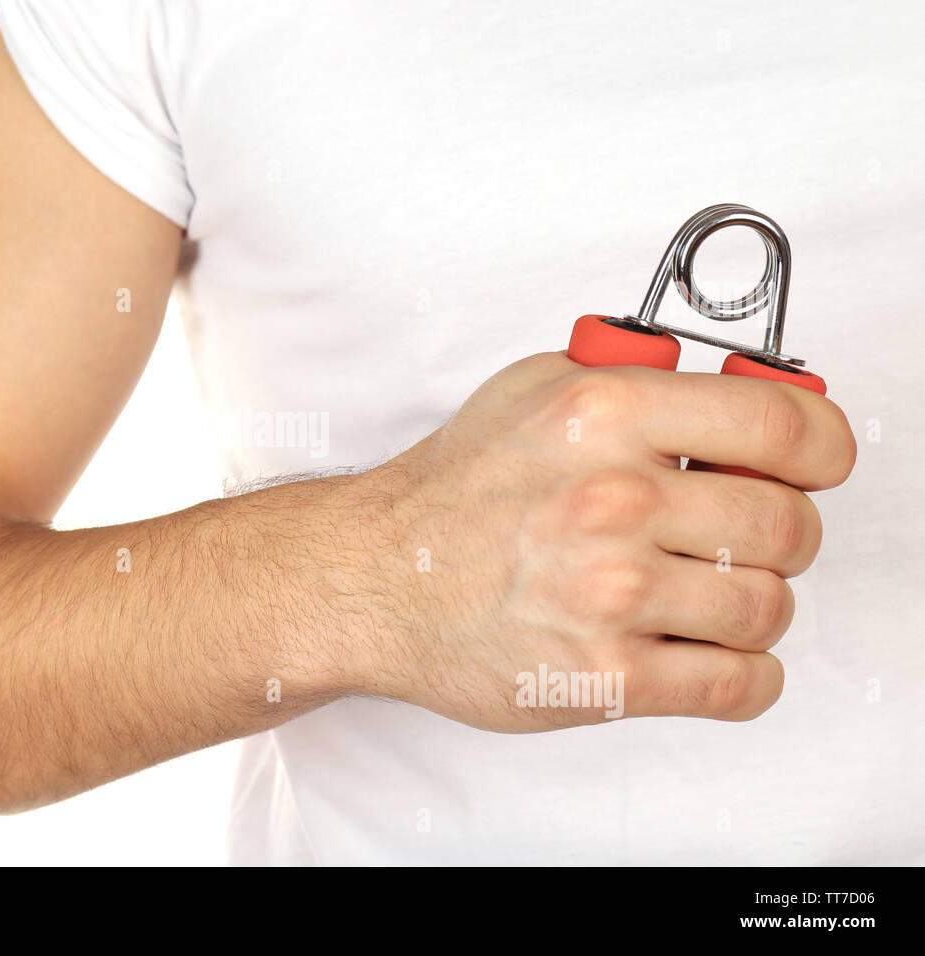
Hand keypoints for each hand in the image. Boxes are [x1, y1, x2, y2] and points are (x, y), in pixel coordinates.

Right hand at [355, 351, 856, 731]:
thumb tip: (732, 393)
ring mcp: (611, 593)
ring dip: (751, 603)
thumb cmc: (451, 493)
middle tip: (740, 533)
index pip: (783, 427)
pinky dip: (745, 674)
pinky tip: (708, 650)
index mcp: (603, 415)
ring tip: (704, 593)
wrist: (375, 578)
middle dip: (779, 532)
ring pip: (769, 608)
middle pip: (790, 525)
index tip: (816, 463)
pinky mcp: (606, 676)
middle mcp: (612, 500)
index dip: (823, 448)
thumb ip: (633, 377)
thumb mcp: (532, 389)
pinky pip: (740, 684)